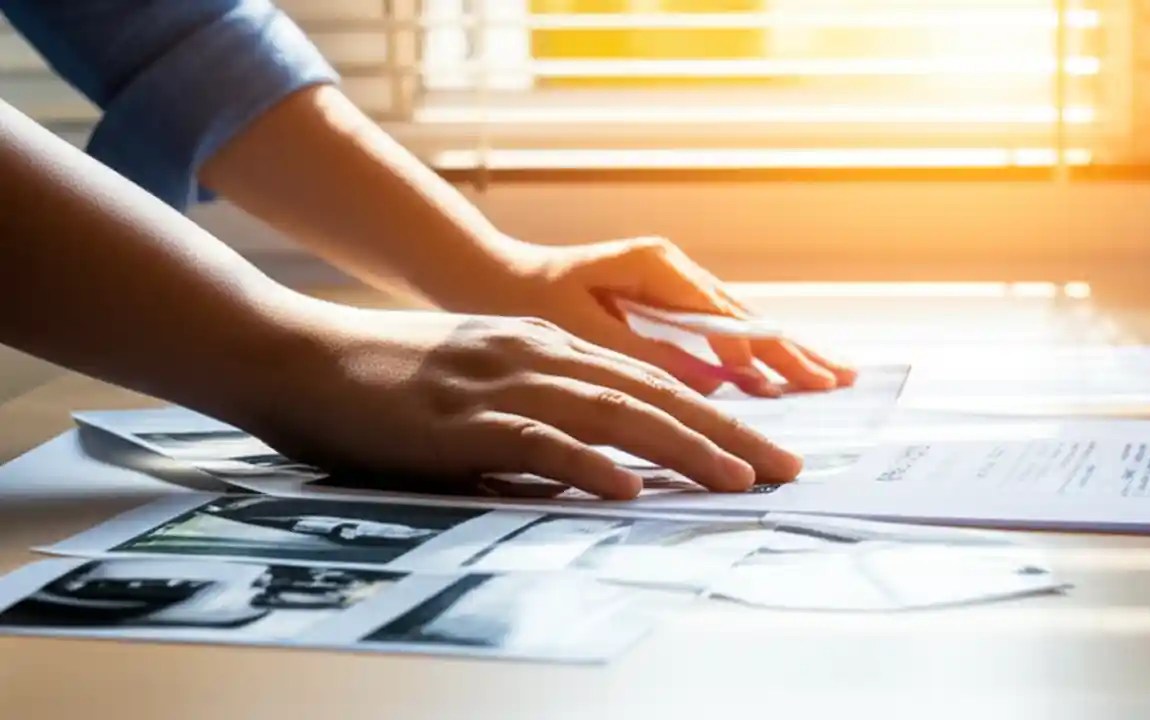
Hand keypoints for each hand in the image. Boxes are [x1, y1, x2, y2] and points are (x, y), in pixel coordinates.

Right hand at [251, 309, 802, 498]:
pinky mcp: (458, 419)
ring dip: (682, 450)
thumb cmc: (385, 379)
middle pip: (649, 394)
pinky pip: (536, 442)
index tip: (760, 449)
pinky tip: (628, 489)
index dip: (711, 415)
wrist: (297, 356)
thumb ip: (535, 409)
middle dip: (724, 434)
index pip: (646, 381)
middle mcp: (534, 354)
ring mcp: (499, 383)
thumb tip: (593, 461)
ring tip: (738, 480)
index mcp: (542, 346)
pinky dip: (586, 465)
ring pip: (611, 414)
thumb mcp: (476, 378)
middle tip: (784, 468)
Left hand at [454, 237, 855, 396]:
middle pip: (747, 316)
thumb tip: (713, 381)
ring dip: (781, 352)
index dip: (770, 354)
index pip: (728, 318)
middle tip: (844, 379)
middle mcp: (674, 269)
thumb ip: (648, 355)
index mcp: (660, 267)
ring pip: (738, 324)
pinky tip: (773, 374)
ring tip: (829, 376)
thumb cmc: (527, 300)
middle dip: (795, 350)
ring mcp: (671, 284)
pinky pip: (716, 332)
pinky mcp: (662, 303)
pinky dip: (749, 354)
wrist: (492, 277)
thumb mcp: (583, 330)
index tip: (805, 384)